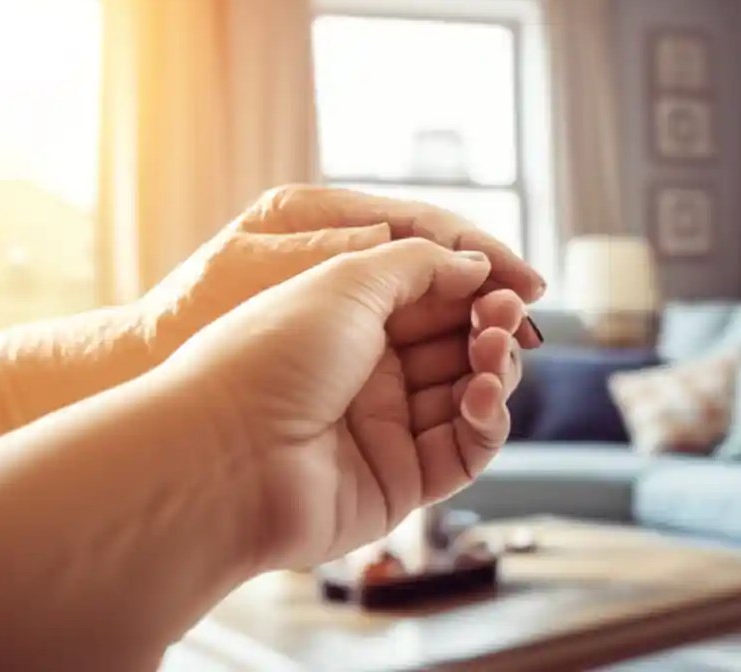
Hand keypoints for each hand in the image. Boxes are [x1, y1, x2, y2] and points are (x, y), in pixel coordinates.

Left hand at [160, 239, 527, 570]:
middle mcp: (365, 365)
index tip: (520, 278)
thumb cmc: (268, 353)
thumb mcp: (344, 279)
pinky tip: (483, 394)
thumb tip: (476, 266)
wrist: (220, 457)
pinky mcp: (400, 477)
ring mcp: (383, 423)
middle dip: (490, 322)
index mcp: (345, 311)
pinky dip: (486, 420)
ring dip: (493, 367)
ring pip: (469, 391)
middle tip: (510, 314)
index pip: (430, 287)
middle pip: (456, 338)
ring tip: (494, 352)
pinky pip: (464, 448)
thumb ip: (419, 263)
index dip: (477, 281)